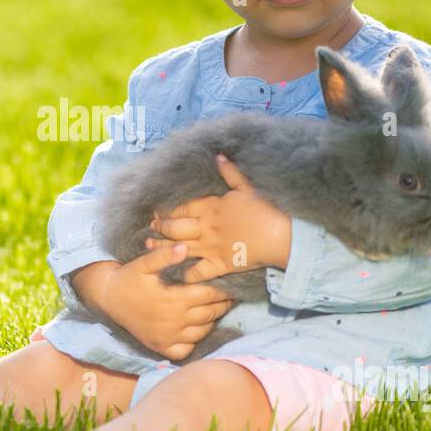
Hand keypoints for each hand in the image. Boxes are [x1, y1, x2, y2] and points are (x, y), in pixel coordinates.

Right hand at [98, 243, 236, 360]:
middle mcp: (174, 321)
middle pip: (210, 314)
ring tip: (217, 309)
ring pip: (202, 332)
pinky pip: (186, 349)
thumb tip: (185, 247)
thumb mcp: (145, 263)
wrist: (108, 298)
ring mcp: (168, 337)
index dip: (224, 290)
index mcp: (174, 299)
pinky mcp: (161, 347)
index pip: (210, 296)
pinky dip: (195, 341)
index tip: (231, 284)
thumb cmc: (129, 277)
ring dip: (212, 321)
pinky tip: (196, 329)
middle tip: (230, 297)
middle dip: (223, 305)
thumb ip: (166, 255)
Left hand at [145, 153, 292, 282]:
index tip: (156, 212)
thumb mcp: (247, 187)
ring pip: (180, 249)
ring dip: (163, 249)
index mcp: (211, 208)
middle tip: (151, 229)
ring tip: (149, 248)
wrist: (281, 235)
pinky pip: (197, 272)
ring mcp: (211, 248)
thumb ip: (230, 173)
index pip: (182, 208)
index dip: (167, 210)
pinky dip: (184, 274)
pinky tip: (173, 274)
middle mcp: (207, 228)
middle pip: (176, 229)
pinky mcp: (220, 265)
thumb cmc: (266, 209)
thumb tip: (218, 156)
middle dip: (161, 228)